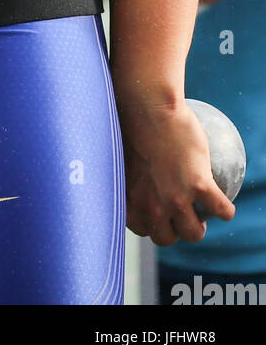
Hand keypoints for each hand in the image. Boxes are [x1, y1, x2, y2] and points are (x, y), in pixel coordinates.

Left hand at [118, 90, 236, 244]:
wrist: (147, 105)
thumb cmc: (129, 121)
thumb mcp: (120, 156)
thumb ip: (127, 175)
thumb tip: (127, 177)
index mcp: (129, 199)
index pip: (142, 229)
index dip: (151, 224)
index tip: (157, 214)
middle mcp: (151, 206)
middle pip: (166, 238)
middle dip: (173, 231)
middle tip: (180, 216)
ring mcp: (176, 198)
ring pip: (193, 233)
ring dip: (199, 227)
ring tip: (202, 214)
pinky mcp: (199, 185)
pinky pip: (220, 209)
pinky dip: (225, 210)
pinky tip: (224, 206)